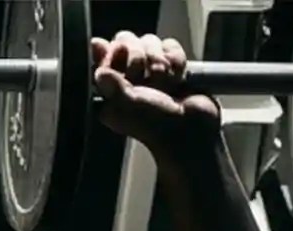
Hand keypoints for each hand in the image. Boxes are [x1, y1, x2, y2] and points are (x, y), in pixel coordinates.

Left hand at [91, 32, 219, 154]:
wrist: (193, 129)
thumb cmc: (157, 124)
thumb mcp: (128, 105)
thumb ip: (113, 85)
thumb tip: (99, 72)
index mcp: (109, 88)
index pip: (101, 54)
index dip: (111, 53)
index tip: (121, 63)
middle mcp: (127, 77)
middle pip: (125, 40)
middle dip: (137, 57)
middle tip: (143, 77)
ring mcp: (149, 69)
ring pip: (149, 40)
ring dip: (159, 61)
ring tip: (165, 84)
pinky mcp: (172, 64)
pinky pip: (170, 45)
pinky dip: (176, 60)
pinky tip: (178, 78)